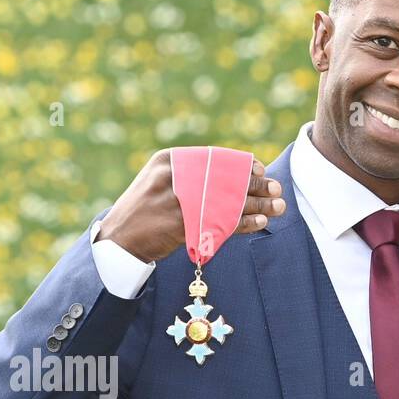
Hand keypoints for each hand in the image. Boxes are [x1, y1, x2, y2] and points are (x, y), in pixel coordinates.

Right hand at [94, 149, 284, 262]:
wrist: (119, 240)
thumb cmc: (145, 211)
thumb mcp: (161, 182)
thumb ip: (191, 176)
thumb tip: (233, 177)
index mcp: (168, 161)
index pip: (214, 158)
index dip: (241, 164)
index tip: (260, 169)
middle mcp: (175, 177)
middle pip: (226, 178)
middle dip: (256, 184)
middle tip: (277, 187)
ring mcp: (179, 201)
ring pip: (229, 201)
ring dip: (258, 205)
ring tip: (279, 206)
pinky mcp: (185, 226)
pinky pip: (223, 223)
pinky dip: (244, 224)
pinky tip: (262, 222)